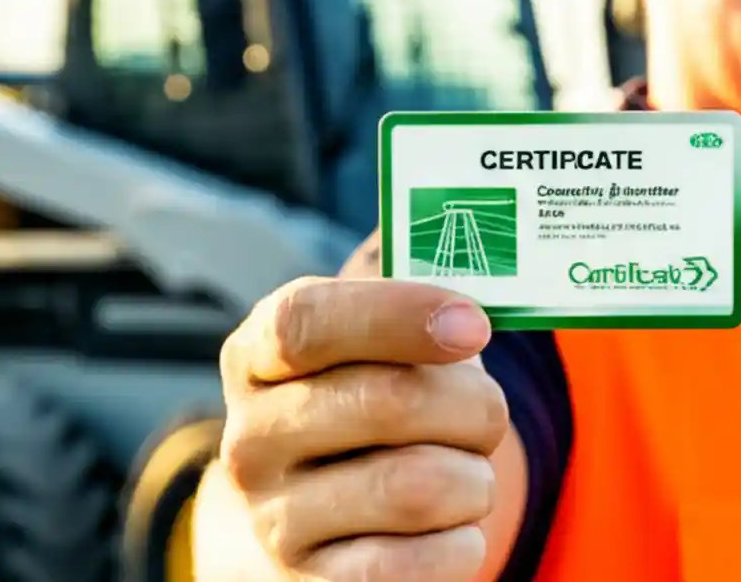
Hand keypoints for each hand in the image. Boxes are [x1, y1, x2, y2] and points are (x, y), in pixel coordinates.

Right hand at [214, 273, 508, 580]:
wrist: (327, 516)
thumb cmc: (374, 398)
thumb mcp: (374, 329)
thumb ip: (401, 265)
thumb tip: (428, 196)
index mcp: (257, 356)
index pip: (305, 321)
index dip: (397, 314)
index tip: (474, 323)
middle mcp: (252, 438)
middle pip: (388, 401)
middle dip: (474, 405)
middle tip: (488, 413)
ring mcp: (275, 520)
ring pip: (419, 487)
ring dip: (476, 477)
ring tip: (466, 472)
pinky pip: (418, 565)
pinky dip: (463, 542)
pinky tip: (452, 527)